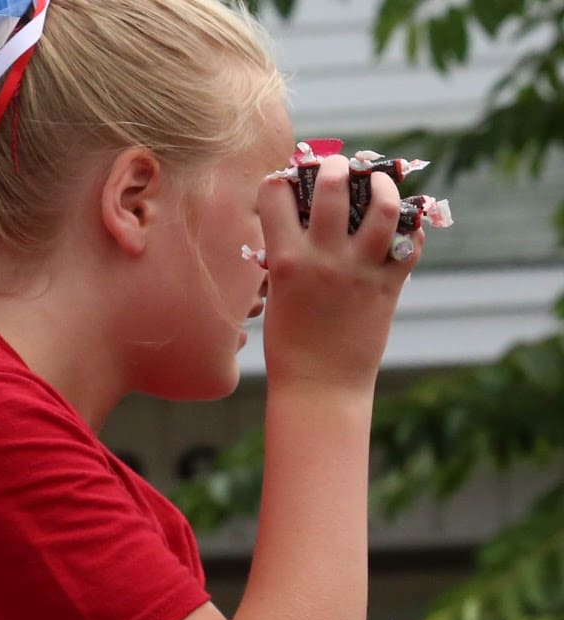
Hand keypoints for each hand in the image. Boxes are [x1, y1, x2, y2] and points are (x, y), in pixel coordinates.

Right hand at [257, 153, 418, 395]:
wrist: (319, 385)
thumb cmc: (289, 345)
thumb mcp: (276, 296)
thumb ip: (287, 259)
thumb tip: (300, 228)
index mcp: (284, 260)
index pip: (275, 197)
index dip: (281, 181)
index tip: (288, 181)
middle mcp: (323, 258)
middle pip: (335, 188)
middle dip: (337, 167)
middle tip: (339, 166)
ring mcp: (359, 270)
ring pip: (384, 208)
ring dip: (383, 187)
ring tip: (379, 183)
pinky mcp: (389, 285)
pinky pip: (410, 243)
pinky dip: (411, 228)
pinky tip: (403, 225)